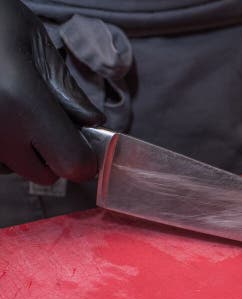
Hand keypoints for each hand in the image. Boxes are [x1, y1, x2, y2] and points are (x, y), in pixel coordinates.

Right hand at [0, 0, 103, 184]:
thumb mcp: (33, 42)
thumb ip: (66, 87)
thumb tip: (92, 122)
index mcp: (22, 102)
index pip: (73, 163)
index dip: (84, 155)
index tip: (82, 138)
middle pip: (43, 174)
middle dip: (51, 153)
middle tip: (43, 118)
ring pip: (12, 169)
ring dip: (19, 150)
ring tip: (10, 107)